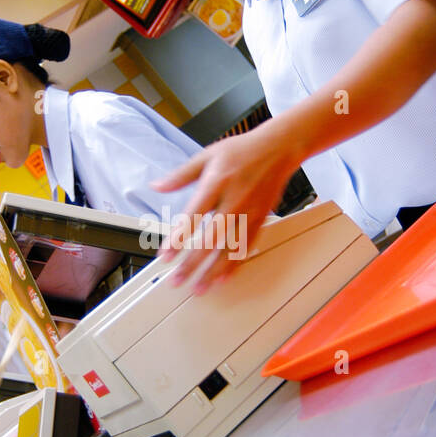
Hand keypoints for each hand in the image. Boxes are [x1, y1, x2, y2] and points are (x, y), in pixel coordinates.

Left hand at [151, 122, 298, 291]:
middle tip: (177, 280)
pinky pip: (246, 247)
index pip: (193, 217)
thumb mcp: (207, 155)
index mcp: (216, 183)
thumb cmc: (242, 150)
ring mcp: (249, 212)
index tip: (165, 255)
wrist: (278, 148)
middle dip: (192, 264)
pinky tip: (223, 278)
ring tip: (199, 288)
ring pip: (230, 248)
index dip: (178, 239)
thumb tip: (157, 186)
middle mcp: (234, 201)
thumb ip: (181, 175)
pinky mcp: (260, 219)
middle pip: (210, 239)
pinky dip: (234, 265)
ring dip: (213, 271)